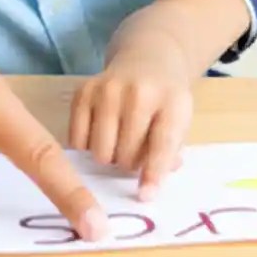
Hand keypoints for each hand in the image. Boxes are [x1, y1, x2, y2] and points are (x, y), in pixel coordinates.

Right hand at [68, 37, 193, 201]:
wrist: (148, 60)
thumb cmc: (165, 101)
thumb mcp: (179, 123)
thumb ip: (169, 154)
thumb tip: (149, 186)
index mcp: (172, 101)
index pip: (162, 143)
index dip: (153, 173)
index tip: (144, 196)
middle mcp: (139, 91)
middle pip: (126, 153)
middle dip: (129, 164)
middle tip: (132, 155)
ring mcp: (108, 88)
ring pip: (100, 151)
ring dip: (108, 158)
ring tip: (117, 145)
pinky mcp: (83, 90)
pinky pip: (77, 140)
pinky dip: (86, 146)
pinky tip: (98, 134)